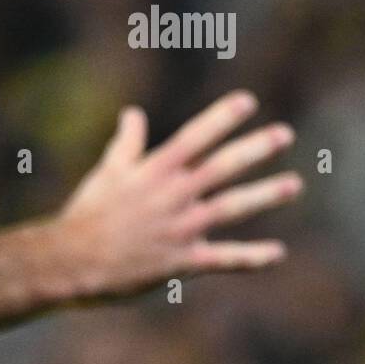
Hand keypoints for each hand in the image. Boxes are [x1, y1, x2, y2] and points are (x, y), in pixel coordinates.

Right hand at [56, 89, 303, 297]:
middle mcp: (172, 195)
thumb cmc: (89, 214)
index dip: (221, 118)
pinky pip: (223, 259)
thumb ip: (127, 143)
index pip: (194, 137)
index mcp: (154, 171)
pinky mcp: (182, 261)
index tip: (249, 101)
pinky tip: (278, 254)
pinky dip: (251, 258)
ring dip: (264, 196)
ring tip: (295, 184)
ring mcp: (180, 228)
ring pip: (230, 207)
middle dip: (254, 149)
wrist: (69, 262)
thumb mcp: (107, 172)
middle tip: (285, 134)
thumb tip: (134, 113)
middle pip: (221, 167)